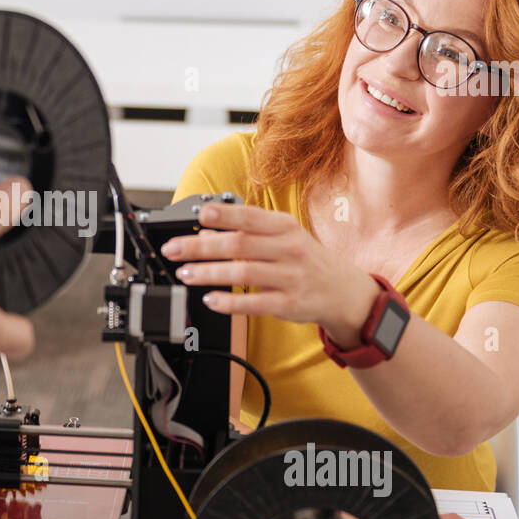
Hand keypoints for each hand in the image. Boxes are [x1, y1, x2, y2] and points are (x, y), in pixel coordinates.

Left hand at [160, 203, 378, 343]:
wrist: (345, 291)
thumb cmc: (307, 260)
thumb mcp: (284, 236)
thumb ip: (248, 231)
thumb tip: (206, 228)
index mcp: (284, 227)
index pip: (249, 217)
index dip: (223, 215)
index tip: (198, 215)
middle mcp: (288, 249)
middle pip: (239, 245)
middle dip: (201, 247)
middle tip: (174, 249)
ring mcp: (290, 277)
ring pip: (243, 273)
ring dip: (209, 273)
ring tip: (185, 274)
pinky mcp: (289, 304)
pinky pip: (255, 303)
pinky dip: (230, 302)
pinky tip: (210, 299)